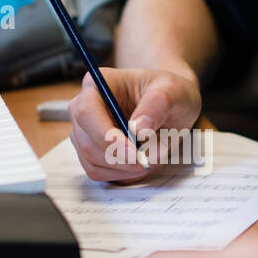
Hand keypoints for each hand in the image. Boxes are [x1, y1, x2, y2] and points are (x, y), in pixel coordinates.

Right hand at [67, 67, 201, 182]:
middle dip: (122, 158)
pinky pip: (100, 173)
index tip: (135, 153)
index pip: (87, 112)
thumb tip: (138, 128)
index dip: (107, 136)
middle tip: (153, 159)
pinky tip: (142, 161)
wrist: (170, 106)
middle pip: (88, 143)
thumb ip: (158, 104)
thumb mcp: (174, 90)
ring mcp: (84, 133)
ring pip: (93, 162)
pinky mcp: (90, 152)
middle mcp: (84, 108)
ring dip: (126, 168)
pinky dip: (124, 174)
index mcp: (99, 84)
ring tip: (153, 155)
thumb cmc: (168, 93)